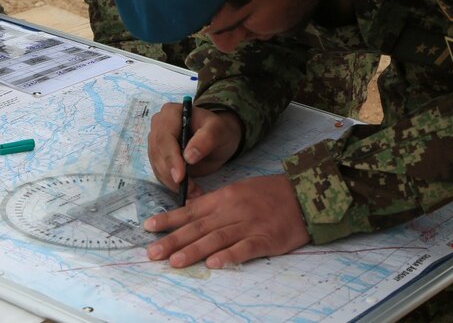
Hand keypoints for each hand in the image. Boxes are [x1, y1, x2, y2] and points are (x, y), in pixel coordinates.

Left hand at [144, 175, 310, 267]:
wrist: (303, 195)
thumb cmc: (269, 194)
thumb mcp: (240, 190)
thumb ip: (216, 202)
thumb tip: (190, 211)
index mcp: (225, 196)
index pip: (191, 210)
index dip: (169, 219)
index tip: (149, 227)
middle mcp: (233, 210)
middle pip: (199, 226)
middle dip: (173, 240)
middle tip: (152, 252)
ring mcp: (249, 224)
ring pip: (216, 238)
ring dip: (194, 250)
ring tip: (174, 261)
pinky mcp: (266, 239)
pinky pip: (245, 248)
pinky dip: (229, 256)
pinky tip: (214, 264)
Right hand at [148, 103, 241, 193]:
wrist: (218, 138)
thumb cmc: (218, 130)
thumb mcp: (218, 131)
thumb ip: (206, 139)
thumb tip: (189, 156)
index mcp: (171, 113)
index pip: (165, 137)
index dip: (171, 158)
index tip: (180, 177)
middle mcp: (159, 125)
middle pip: (157, 152)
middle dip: (170, 174)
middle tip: (188, 190)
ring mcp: (156, 141)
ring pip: (156, 165)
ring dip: (171, 182)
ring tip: (193, 192)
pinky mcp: (158, 156)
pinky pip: (160, 172)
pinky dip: (171, 184)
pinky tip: (187, 190)